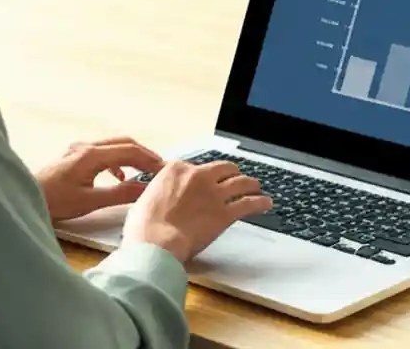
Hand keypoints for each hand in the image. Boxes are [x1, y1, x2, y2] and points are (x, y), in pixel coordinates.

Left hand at [35, 137, 163, 220]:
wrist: (25, 199)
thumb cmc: (56, 202)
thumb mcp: (90, 201)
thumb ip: (120, 194)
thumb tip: (147, 190)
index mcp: (91, 155)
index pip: (130, 150)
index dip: (150, 159)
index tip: (165, 171)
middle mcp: (86, 146)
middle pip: (123, 142)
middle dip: (144, 154)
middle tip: (159, 169)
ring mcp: (78, 149)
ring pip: (113, 146)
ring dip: (131, 157)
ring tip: (144, 172)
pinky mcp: (73, 157)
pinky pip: (102, 153)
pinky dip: (116, 162)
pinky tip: (119, 178)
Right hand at [122, 160, 272, 262]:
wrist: (155, 242)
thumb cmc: (143, 226)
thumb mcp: (144, 199)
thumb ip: (158, 192)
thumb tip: (158, 198)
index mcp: (176, 170)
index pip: (194, 167)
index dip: (201, 175)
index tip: (203, 181)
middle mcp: (198, 177)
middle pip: (223, 169)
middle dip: (231, 172)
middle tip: (235, 178)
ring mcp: (214, 194)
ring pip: (240, 183)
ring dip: (250, 184)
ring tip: (256, 186)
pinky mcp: (225, 213)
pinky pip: (248, 204)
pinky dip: (260, 202)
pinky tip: (266, 203)